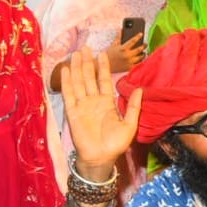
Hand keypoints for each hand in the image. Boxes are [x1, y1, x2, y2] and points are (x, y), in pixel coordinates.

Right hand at [61, 48, 141, 177]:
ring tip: (76, 54)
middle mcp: (93, 101)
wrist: (101, 158)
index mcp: (107, 103)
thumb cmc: (115, 144)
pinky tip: (67, 70)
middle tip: (86, 48)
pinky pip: (69, 94)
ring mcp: (82, 105)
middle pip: (89, 77)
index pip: (104, 81)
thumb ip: (133, 107)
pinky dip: (67, 81)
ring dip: (77, 68)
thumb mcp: (130, 124)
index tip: (102, 53)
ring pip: (79, 82)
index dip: (103, 67)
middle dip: (88, 63)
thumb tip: (140, 89)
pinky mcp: (73, 112)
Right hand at [103, 32, 144, 73]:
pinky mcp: (129, 68)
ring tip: (144, 52)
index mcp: (123, 49)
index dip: (137, 36)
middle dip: (143, 46)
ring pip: (140, 57)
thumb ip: (118, 37)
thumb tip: (120, 29)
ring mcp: (129, 62)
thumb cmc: (109, 54)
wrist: (104, 66)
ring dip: (143, 54)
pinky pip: (137, 64)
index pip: (132, 41)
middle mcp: (127, 56)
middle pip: (139, 49)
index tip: (141, 34)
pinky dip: (139, 61)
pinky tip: (140, 58)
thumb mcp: (113, 45)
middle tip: (145, 44)